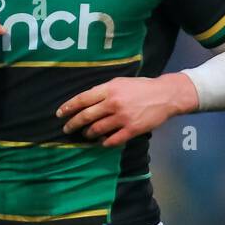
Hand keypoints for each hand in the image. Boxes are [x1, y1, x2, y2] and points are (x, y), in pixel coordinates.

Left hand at [56, 72, 198, 146]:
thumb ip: (104, 91)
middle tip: (67, 129)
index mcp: (109, 89)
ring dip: (88, 134)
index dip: (69, 107)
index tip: (59, 114)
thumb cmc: (141, 87)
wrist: (165, 95)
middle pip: (86, 116)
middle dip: (73, 124)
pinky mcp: (131, 130)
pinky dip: (104, 142)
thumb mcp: (121, 83)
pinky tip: (101, 142)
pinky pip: (112, 140)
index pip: (83, 99)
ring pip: (97, 129)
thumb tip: (86, 101)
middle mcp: (113, 103)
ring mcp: (122, 118)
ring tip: (85, 135)